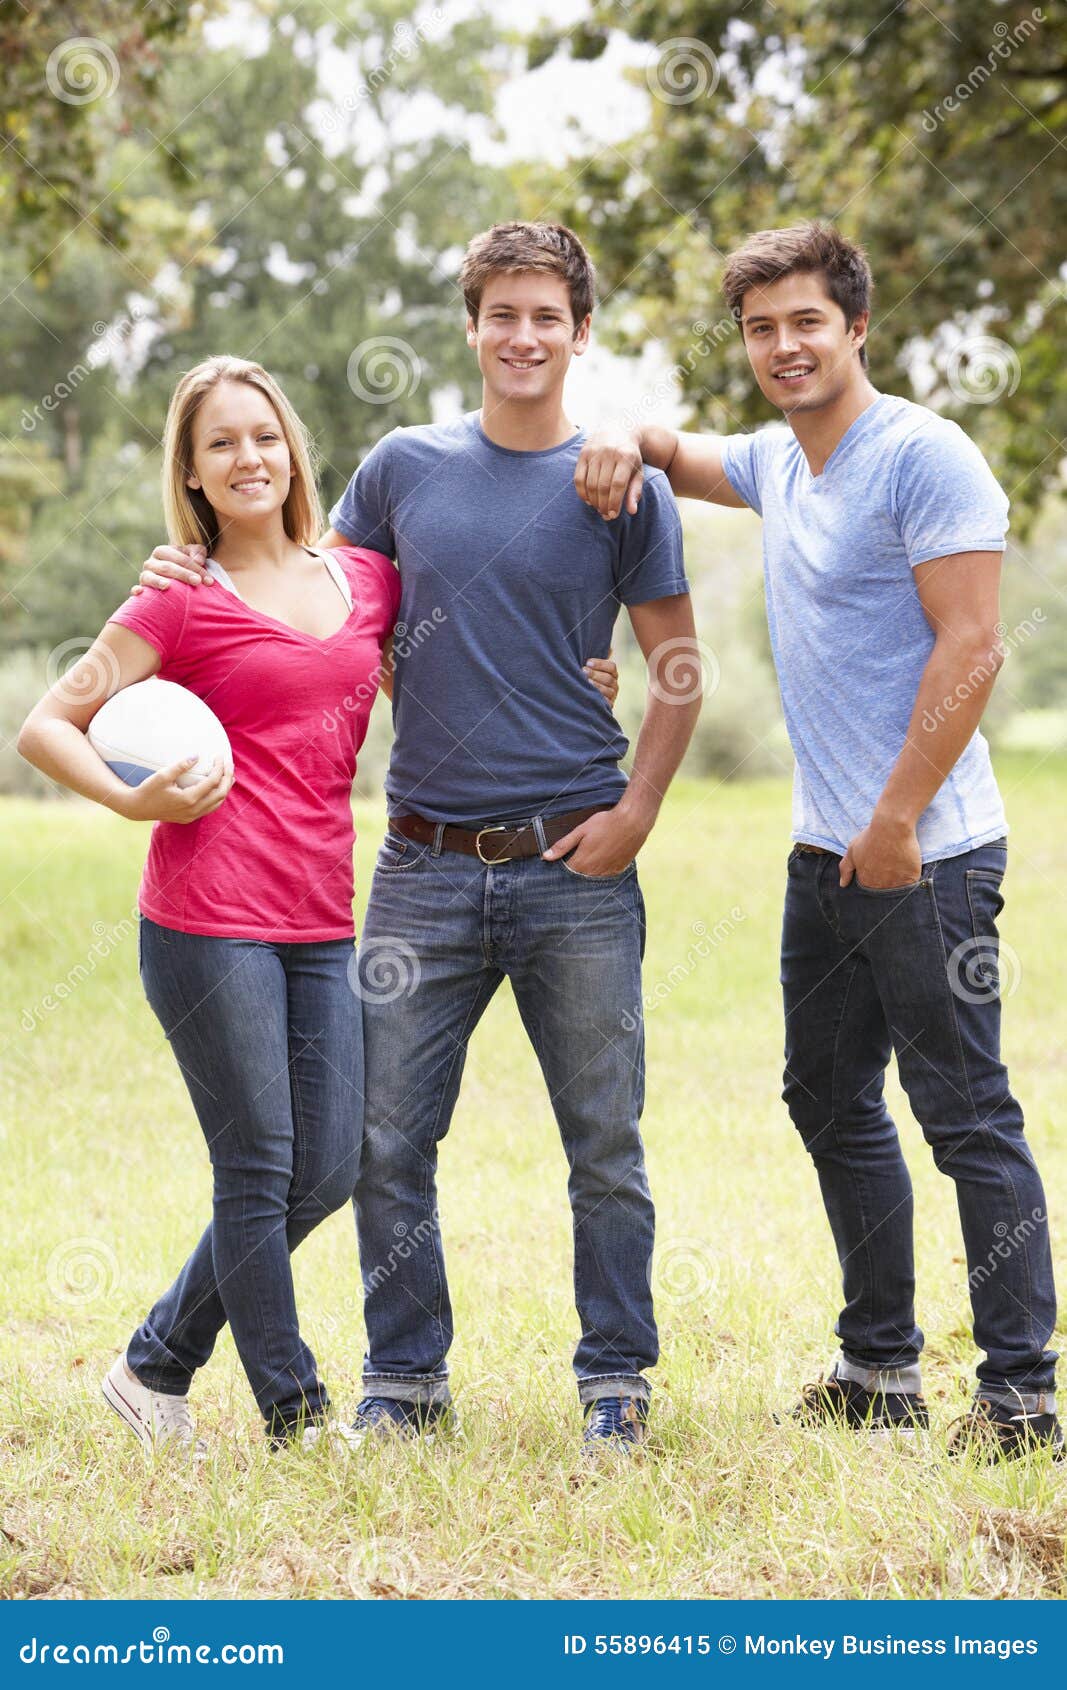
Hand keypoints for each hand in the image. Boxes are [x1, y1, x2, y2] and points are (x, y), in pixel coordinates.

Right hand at [114, 756, 232, 822]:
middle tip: (229, 764)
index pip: (213, 782)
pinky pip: (209, 808)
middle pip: (220, 794)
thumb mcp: (162, 775)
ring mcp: (192, 816)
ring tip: (229, 776)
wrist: (137, 808)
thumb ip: (181, 766)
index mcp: (189, 799)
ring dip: (225, 789)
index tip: (220, 756)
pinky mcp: (189, 818)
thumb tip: (196, 756)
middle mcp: (194, 810)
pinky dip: (216, 797)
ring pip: (217, 803)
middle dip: (227, 778)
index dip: (220, 768)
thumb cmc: (148, 789)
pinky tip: (216, 788)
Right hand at [131, 543, 211, 594]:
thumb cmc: (185, 566)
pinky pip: (136, 589)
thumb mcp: (193, 556)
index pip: (180, 558)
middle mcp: (151, 562)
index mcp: (162, 551)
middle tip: (197, 582)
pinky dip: (137, 590)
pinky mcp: (141, 588)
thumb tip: (199, 560)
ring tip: (167, 586)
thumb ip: (198, 552)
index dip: (196, 567)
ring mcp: (144, 575)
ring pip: (150, 577)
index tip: (209, 580)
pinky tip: (140, 592)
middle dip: (183, 574)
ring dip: (158, 581)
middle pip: (167, 567)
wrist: (172, 579)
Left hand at [543, 802, 649, 876]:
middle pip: (578, 878)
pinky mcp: (618, 870)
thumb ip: (563, 845)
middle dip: (573, 872)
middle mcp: (593, 872)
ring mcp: (607, 872)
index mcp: (581, 863)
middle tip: (575, 859)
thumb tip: (546, 857)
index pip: (565, 874)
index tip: (559, 863)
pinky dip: (600, 871)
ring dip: (587, 873)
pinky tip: (601, 860)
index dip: (560, 868)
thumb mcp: (581, 831)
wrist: (633, 822)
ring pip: (591, 878)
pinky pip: (605, 876)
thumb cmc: (606, 823)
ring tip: (589, 859)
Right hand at [574, 427, 643, 519]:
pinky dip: (582, 492)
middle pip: (603, 486)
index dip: (614, 502)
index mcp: (626, 457)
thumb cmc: (630, 456)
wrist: (619, 429)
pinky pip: (579, 478)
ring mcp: (594, 452)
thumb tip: (632, 511)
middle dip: (603, 504)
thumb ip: (635, 491)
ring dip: (593, 500)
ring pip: (590, 483)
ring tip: (598, 508)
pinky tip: (588, 500)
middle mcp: (609, 453)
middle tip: (605, 515)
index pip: (618, 485)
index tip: (613, 515)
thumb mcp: (637, 471)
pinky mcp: (583, 453)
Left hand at [583, 648, 618, 706]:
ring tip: (584, 682)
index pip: (611, 667)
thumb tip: (603, 647)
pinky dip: (598, 699)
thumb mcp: (590, 668)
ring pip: (607, 690)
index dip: (600, 664)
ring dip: (595, 685)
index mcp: (612, 673)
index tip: (588, 662)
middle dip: (595, 674)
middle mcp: (614, 685)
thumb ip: (593, 659)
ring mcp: (612, 696)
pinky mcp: (608, 707)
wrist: (584, 700)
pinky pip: (605, 703)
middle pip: (608, 678)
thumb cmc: (587, 679)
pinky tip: (588, 694)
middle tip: (583, 670)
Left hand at [839, 814, 921, 889]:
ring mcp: (897, 883)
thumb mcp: (852, 851)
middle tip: (887, 865)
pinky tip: (905, 865)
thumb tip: (842, 884)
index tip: (877, 868)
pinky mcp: (911, 878)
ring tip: (896, 864)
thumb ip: (846, 869)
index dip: (873, 879)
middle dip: (885, 881)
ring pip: (897, 889)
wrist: (892, 827)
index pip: (869, 889)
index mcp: (866, 881)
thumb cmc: (871, 837)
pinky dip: (909, 878)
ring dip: (897, 881)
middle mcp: (881, 886)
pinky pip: (910, 884)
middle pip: (883, 890)